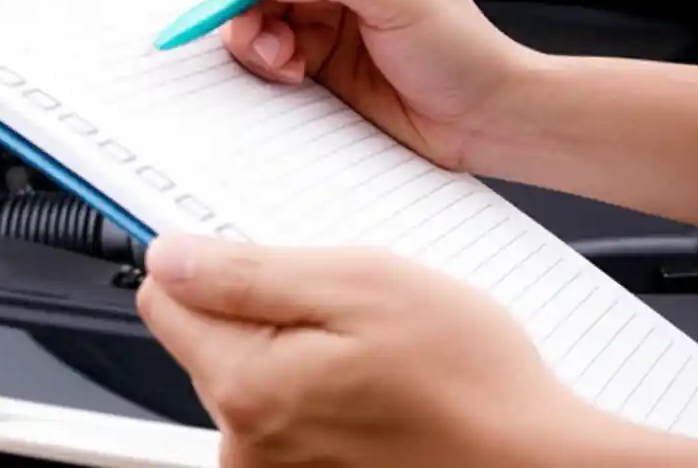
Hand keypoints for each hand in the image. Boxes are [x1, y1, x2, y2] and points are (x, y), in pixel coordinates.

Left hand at [137, 233, 626, 467]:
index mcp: (247, 384)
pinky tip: (371, 387)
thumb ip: (249, 272)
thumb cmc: (470, 381)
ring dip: (292, 351)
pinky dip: (315, 392)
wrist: (535, 465)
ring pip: (246, 376)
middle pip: (205, 340)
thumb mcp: (361, 284)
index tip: (250, 252)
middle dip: (260, 309)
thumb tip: (169, 256)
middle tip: (341, 306)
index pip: (161, 300)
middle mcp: (246, 442)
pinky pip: (282, 416)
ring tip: (367, 352)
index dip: (205, 263)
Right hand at [203, 0, 539, 169]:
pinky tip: (294, 73)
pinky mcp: (315, 56)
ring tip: (280, 59)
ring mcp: (323, 13)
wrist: (481, 120)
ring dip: (251, 34)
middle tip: (241, 27)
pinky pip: (266, 50)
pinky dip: (266, 62)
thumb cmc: (462, 50)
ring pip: (254, 10)